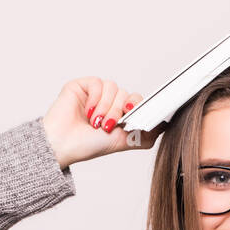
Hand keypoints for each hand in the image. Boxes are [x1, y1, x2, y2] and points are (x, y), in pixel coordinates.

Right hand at [41, 77, 166, 170]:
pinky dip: (95, 99)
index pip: (136, 101)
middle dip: (119, 112)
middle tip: (107, 126)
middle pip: (127, 94)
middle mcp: (108, 102)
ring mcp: (95, 93)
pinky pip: (98, 82)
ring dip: (106, 107)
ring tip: (95, 122)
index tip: (131, 116)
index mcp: (119, 114)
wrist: (64, 145)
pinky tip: (87, 112)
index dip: (137, 107)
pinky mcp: (82, 85)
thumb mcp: (123, 142)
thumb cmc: (88, 146)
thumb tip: (166, 126)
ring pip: (114, 88)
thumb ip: (145, 136)